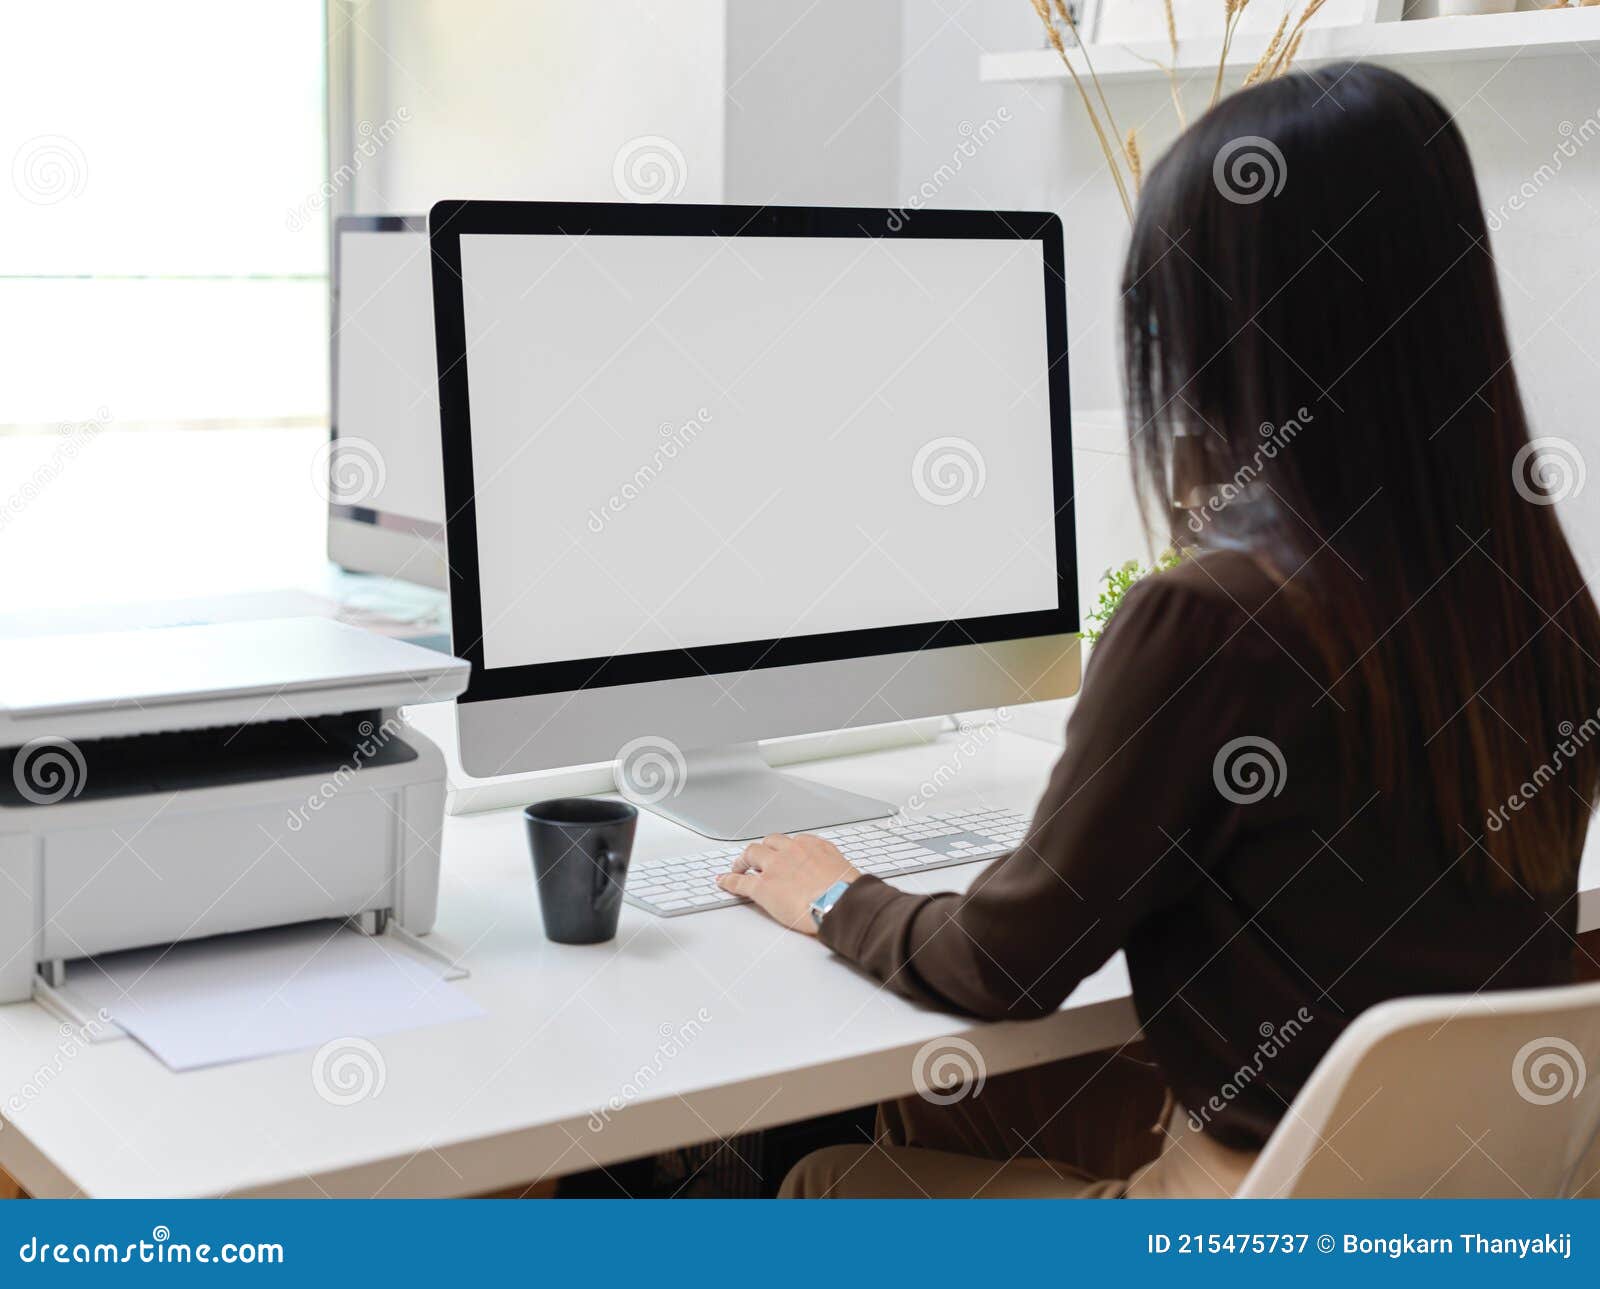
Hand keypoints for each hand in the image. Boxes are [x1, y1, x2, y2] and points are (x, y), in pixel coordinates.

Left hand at [717, 833, 859, 934]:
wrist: (840, 903)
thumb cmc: (847, 892)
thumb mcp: (844, 870)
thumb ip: (834, 868)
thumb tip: (837, 876)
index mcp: (812, 846)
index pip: (792, 842)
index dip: (784, 849)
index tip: (782, 854)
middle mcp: (792, 851)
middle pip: (769, 842)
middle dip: (761, 849)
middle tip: (756, 857)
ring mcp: (775, 867)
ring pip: (751, 854)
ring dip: (743, 860)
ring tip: (738, 866)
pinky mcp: (763, 887)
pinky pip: (740, 881)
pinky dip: (729, 880)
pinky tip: (723, 881)